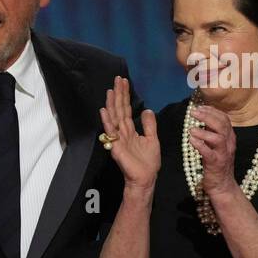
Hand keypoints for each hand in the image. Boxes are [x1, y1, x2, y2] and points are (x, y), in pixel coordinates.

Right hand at [99, 76, 158, 190]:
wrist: (145, 178)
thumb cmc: (148, 162)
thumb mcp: (152, 139)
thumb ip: (149, 125)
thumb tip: (146, 110)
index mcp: (130, 130)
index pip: (126, 109)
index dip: (125, 95)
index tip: (124, 82)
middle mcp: (122, 132)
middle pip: (119, 110)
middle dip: (119, 94)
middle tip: (117, 79)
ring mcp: (117, 138)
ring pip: (114, 117)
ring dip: (112, 104)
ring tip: (110, 90)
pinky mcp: (115, 146)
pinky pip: (111, 132)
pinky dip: (107, 121)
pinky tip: (104, 110)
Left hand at [188, 103, 236, 195]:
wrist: (222, 185)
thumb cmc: (217, 163)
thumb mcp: (217, 145)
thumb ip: (212, 132)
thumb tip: (203, 118)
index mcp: (229, 137)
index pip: (224, 119)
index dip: (212, 111)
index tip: (200, 107)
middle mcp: (228, 143)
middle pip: (222, 125)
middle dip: (208, 116)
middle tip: (193, 113)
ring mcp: (223, 154)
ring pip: (218, 138)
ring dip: (203, 131)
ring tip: (191, 130)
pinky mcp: (216, 164)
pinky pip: (209, 153)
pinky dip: (200, 145)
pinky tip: (191, 140)